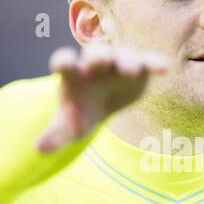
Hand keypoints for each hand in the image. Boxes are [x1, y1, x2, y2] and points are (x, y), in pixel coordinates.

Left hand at [37, 44, 168, 151]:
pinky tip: (164, 68)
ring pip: (122, 57)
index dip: (63, 61)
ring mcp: (117, 63)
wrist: (102, 104)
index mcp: (73, 73)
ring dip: (126, 61)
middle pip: (95, 55)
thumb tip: (39, 148)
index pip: (65, 61)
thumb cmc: (81, 112)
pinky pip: (147, 63)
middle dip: (98, 57)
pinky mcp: (138, 69)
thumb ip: (56, 135)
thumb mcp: (69, 126)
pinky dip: (154, 64)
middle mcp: (95, 64)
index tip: (61, 65)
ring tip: (134, 70)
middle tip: (103, 62)